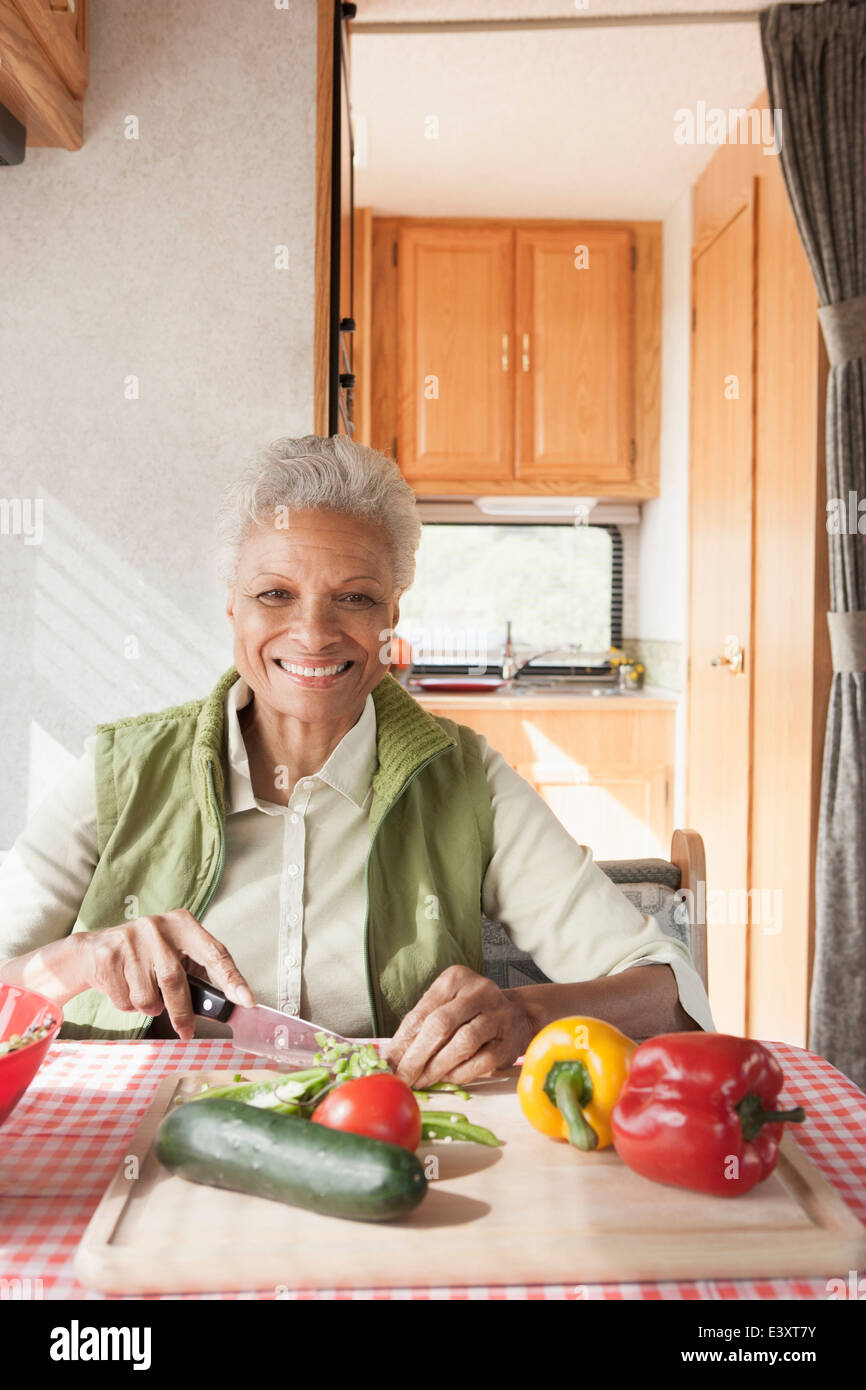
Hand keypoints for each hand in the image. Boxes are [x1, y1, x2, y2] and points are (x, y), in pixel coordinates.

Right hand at [55, 910, 253, 1038]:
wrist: (93, 951)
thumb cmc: (144, 956)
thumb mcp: (171, 953)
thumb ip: (195, 972)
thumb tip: (223, 1004)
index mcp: (182, 924)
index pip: (214, 953)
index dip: (231, 979)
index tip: (246, 1000)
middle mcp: (157, 927)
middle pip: (175, 980)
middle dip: (181, 1012)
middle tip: (186, 1031)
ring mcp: (130, 940)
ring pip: (148, 995)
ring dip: (149, 1006)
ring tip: (144, 994)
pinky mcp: (108, 956)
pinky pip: (125, 999)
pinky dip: (128, 1005)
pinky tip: (124, 988)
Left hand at [384, 964, 535, 1087]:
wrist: (517, 1015)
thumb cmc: (470, 1014)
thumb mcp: (444, 1008)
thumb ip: (419, 1028)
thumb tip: (391, 1058)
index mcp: (455, 978)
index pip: (422, 1012)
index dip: (402, 1041)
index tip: (389, 1064)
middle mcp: (479, 991)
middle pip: (441, 1024)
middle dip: (417, 1056)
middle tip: (403, 1077)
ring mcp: (498, 1014)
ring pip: (462, 1043)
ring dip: (437, 1067)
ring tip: (422, 1081)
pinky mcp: (510, 1040)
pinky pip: (482, 1061)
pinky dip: (461, 1073)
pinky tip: (448, 1078)